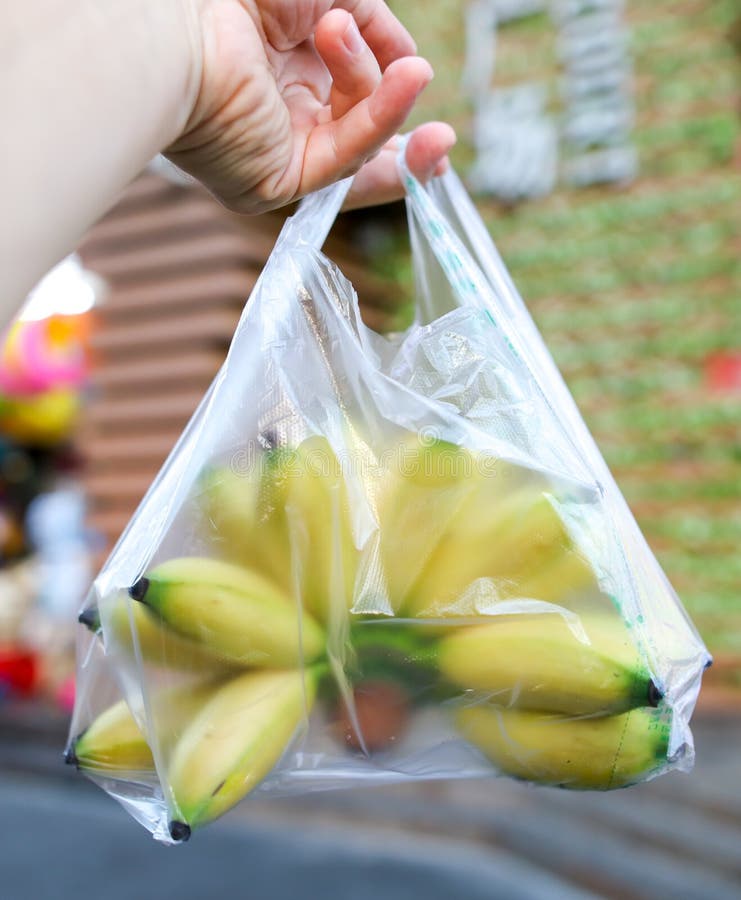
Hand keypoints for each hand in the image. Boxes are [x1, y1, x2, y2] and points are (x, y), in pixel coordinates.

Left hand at [169, 1, 455, 211]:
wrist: (182, 14)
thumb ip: (373, 23)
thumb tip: (409, 63)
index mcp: (286, 67)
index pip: (349, 96)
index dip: (391, 97)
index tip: (423, 83)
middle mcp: (282, 114)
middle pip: (358, 145)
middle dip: (405, 146)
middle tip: (444, 143)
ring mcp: (278, 150)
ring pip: (358, 146)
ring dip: (387, 100)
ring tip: (407, 66)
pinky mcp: (272, 180)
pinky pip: (342, 158)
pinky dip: (380, 122)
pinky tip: (409, 81)